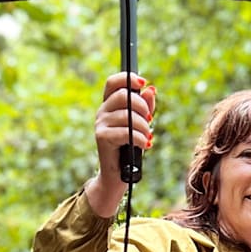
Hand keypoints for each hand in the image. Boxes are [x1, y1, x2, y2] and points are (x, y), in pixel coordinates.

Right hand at [85, 72, 156, 216]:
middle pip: (124, 96)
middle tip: (150, 119)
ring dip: (144, 127)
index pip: (113, 82)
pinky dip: (140, 138)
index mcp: (110, 104)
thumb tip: (150, 89)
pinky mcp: (102, 137)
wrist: (119, 173)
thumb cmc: (130, 146)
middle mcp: (102, 111)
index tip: (142, 83)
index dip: (127, 78)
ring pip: (128, 115)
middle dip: (143, 107)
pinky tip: (145, 144)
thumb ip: (146, 105)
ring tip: (147, 137)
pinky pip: (127, 132)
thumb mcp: (141, 123)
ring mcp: (100, 124)